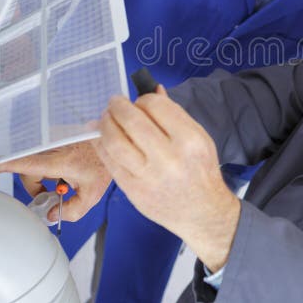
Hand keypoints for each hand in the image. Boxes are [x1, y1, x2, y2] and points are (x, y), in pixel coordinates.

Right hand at [0, 139, 110, 222]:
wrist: (111, 142)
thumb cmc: (103, 163)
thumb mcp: (91, 195)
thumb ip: (71, 211)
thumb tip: (51, 215)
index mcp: (61, 161)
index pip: (26, 163)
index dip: (7, 164)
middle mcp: (54, 148)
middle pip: (27, 170)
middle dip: (35, 186)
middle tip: (51, 194)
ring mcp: (53, 141)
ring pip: (33, 163)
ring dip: (43, 176)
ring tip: (63, 180)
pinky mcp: (54, 137)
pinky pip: (40, 154)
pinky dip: (47, 166)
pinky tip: (64, 169)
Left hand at [94, 89, 240, 271]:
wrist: (201, 211)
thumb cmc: (200, 170)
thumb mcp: (198, 137)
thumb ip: (174, 114)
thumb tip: (153, 90)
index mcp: (189, 140)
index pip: (156, 106)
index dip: (143, 99)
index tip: (140, 102)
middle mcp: (168, 157)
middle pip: (132, 121)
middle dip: (117, 106)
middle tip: (114, 103)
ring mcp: (148, 176)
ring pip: (115, 141)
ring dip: (105, 124)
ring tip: (105, 118)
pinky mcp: (132, 190)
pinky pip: (109, 162)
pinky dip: (101, 145)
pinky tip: (102, 137)